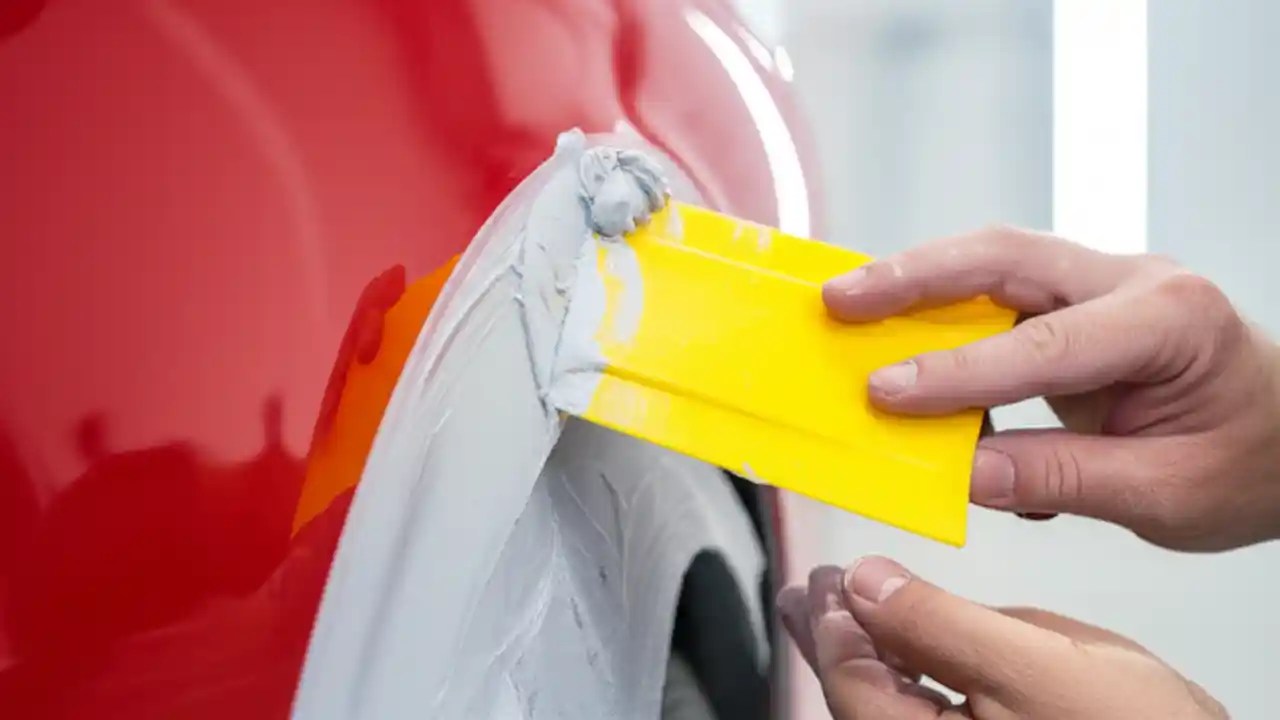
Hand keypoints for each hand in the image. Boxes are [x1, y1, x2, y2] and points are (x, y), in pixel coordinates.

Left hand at [777, 557, 1226, 718]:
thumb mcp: (1032, 667)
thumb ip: (939, 626)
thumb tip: (869, 582)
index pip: (851, 686)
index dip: (831, 627)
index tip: (827, 579)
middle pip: (860, 697)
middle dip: (833, 637)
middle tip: (810, 592)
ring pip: (889, 698)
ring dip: (861, 646)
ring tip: (833, 604)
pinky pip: (926, 702)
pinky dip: (905, 663)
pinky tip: (895, 638)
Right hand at [823, 226, 1279, 549]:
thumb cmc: (1251, 464)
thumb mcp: (1168, 495)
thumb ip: (1065, 479)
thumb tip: (963, 474)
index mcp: (1170, 321)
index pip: (1047, 345)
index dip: (959, 371)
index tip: (886, 395)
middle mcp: (1131, 282)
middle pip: (1004, 258)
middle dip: (913, 278)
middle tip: (839, 300)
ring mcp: (1101, 284)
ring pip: (992, 261)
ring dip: (915, 280)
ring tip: (846, 302)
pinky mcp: (1074, 303)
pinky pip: (996, 292)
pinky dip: (938, 309)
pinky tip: (894, 329)